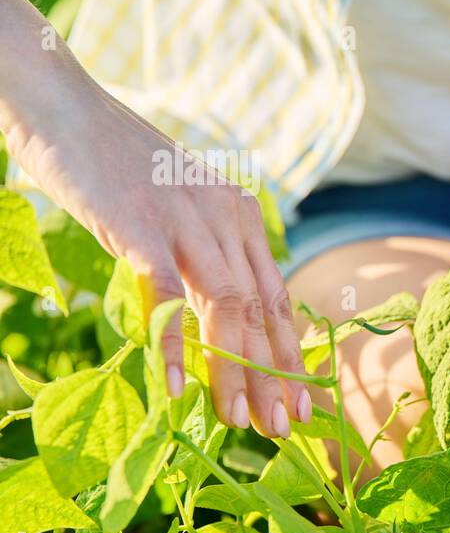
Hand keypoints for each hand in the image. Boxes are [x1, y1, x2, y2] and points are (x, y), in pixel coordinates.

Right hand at [4, 63, 309, 437]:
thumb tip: (221, 311)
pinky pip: (167, 293)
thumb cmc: (115, 163)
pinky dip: (177, 343)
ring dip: (235, 370)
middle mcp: (226, 219)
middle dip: (276, 376)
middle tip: (283, 428)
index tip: (305, 404)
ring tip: (238, 420)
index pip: (277, 299)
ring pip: (227, 309)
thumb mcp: (178, 208)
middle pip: (262, 311)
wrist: (62, 103)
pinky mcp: (141, 225)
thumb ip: (204, 252)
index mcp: (239, 218)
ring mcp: (186, 221)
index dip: (292, 356)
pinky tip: (179, 386)